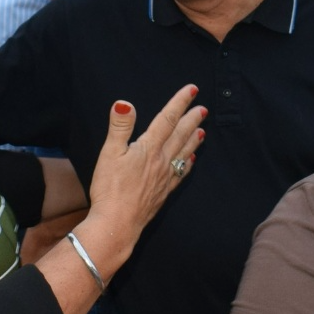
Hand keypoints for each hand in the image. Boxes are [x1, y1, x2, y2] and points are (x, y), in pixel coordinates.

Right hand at [83, 86, 205, 253]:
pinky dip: (187, 163)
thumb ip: (120, 126)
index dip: (179, 102)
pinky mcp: (163, 192)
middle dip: (191, 119)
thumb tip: (125, 103)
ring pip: (183, 153)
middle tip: (203, 108)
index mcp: (149, 148)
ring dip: (193, 139)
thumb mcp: (109, 153)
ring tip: (203, 130)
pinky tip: (191, 160)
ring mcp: (164, 177)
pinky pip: (180, 173)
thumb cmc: (110, 189)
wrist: (118, 223)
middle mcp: (161, 160)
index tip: (192, 90)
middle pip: (180, 134)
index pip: (167, 119)